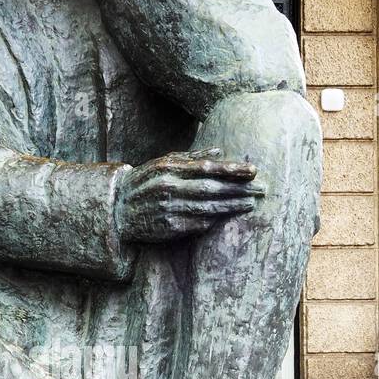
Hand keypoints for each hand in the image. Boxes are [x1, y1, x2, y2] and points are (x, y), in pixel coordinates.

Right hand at [117, 149, 263, 244]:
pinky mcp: (168, 227)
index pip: (208, 168)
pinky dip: (213, 220)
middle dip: (239, 189)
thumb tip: (219, 151)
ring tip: (251, 204)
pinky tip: (227, 216)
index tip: (253, 171)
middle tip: (262, 189)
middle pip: (212, 189)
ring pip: (208, 208)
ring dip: (232, 206)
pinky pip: (197, 224)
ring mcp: (169, 208)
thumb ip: (191, 158)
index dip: (232, 170)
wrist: (117, 209)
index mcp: (169, 168)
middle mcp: (169, 187)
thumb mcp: (163, 163)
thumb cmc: (145, 183)